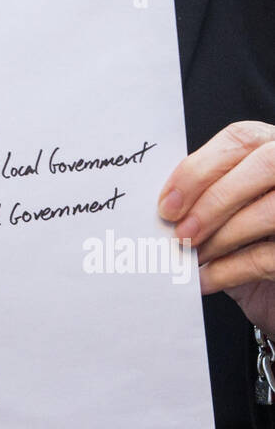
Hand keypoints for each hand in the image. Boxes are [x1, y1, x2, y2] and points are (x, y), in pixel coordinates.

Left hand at [158, 121, 274, 338]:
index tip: (168, 201)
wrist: (270, 290)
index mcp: (272, 149)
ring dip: (220, 237)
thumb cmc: (245, 242)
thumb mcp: (224, 208)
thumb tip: (165, 199)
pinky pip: (266, 258)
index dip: (200, 168)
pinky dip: (228, 271)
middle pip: (264, 165)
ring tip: (191, 255)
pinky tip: (203, 279)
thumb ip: (205, 191)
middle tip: (181, 231)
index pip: (241, 138)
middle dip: (214, 199)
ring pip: (270, 210)